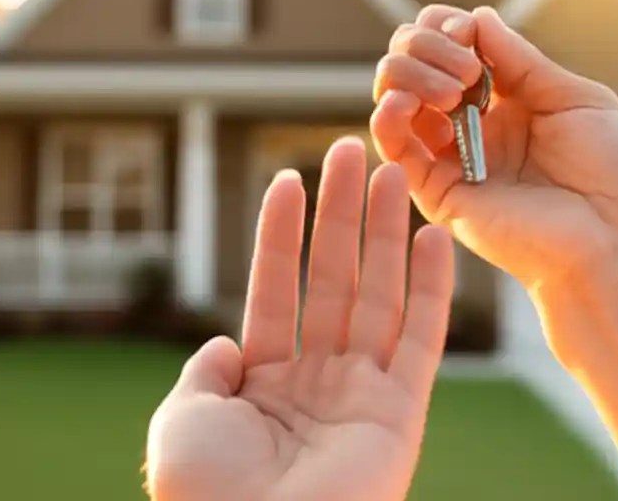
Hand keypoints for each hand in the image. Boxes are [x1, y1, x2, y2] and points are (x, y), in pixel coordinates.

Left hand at [145, 138, 454, 500]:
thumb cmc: (209, 497)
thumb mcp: (183, 422)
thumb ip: (204, 373)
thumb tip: (225, 343)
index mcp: (262, 384)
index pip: (275, 290)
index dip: (279, 235)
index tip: (285, 179)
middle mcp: (316, 382)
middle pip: (332, 279)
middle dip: (339, 214)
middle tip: (348, 151)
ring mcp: (362, 394)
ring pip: (379, 294)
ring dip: (385, 233)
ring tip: (390, 173)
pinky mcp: (402, 413)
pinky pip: (423, 337)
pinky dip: (433, 287)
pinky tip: (434, 236)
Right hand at [370, 5, 617, 309]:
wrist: (614, 241)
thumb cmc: (613, 177)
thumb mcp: (576, 98)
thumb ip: (520, 60)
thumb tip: (475, 18)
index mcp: (508, 100)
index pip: (451, 45)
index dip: (448, 27)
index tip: (469, 33)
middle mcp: (471, 124)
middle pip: (413, 63)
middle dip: (425, 45)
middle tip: (465, 67)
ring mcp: (450, 157)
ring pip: (393, 95)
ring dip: (410, 73)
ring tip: (452, 91)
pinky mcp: (436, 191)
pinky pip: (392, 148)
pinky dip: (387, 116)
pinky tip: (406, 104)